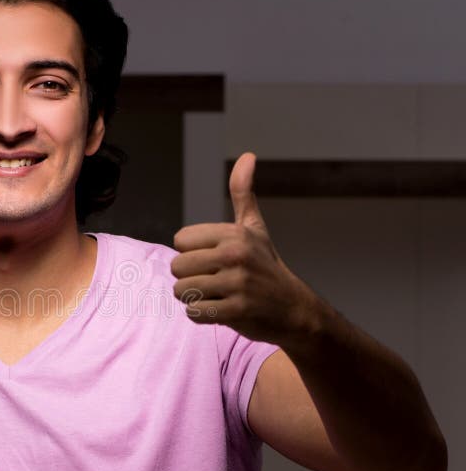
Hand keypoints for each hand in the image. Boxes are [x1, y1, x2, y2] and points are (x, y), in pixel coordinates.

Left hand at [171, 152, 314, 343]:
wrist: (294, 309)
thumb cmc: (266, 266)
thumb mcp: (255, 227)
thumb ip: (243, 193)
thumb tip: (248, 155)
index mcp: (234, 233)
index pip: (180, 240)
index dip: (192, 252)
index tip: (214, 259)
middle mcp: (235, 255)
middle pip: (177, 267)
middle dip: (189, 277)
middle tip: (214, 280)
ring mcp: (237, 284)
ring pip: (182, 291)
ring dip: (194, 297)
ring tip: (217, 294)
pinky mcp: (236, 311)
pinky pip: (193, 313)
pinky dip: (202, 315)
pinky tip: (221, 309)